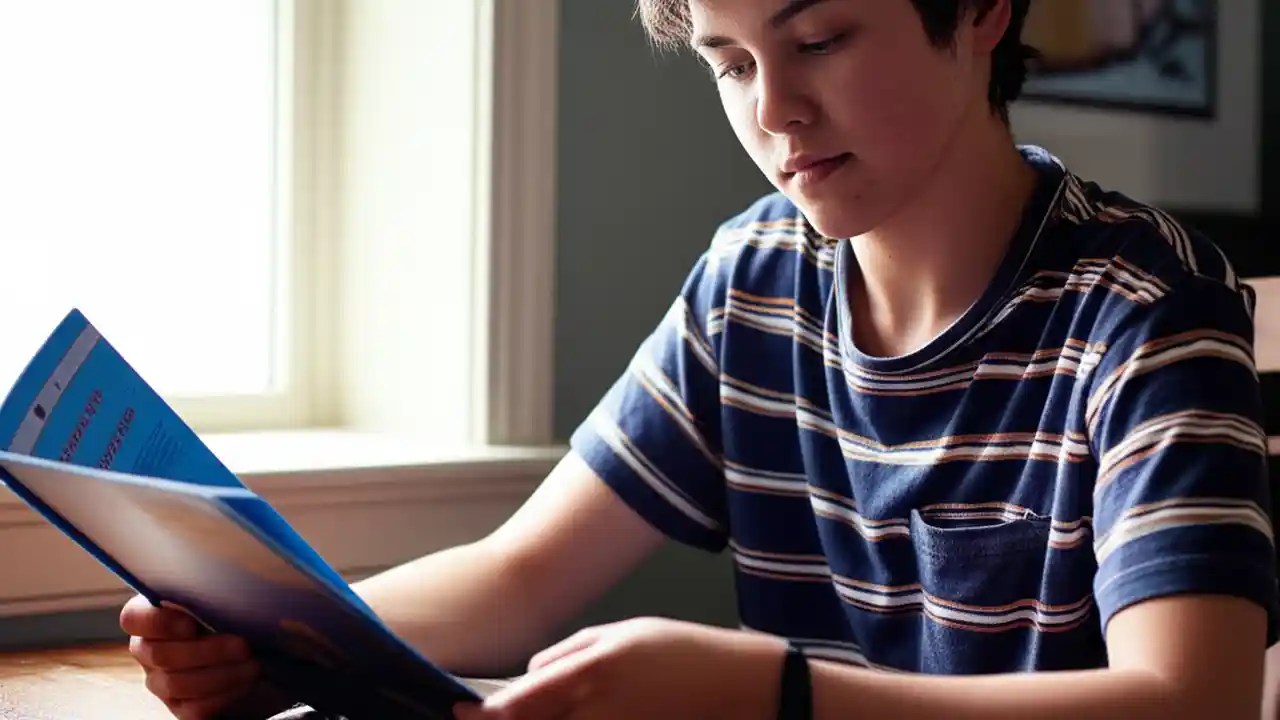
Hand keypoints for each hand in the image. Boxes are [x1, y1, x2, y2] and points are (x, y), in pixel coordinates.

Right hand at [120, 594, 261, 718]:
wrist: (248, 649)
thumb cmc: (229, 614)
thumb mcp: (219, 597)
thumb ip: (212, 592)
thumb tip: (230, 586)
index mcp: (151, 616)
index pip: (133, 618)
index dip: (159, 623)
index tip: (191, 624)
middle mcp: (148, 651)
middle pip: (159, 655)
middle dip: (207, 651)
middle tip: (242, 645)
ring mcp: (161, 682)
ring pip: (177, 684)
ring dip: (221, 674)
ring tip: (253, 664)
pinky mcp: (181, 708)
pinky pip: (195, 708)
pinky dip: (225, 694)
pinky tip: (247, 680)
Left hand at [452, 617, 784, 719]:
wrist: (738, 687)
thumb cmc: (679, 652)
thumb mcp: (617, 634)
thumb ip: (564, 657)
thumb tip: (524, 679)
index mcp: (587, 675)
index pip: (513, 708)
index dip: (478, 716)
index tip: (456, 711)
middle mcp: (593, 714)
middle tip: (476, 717)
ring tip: (522, 718)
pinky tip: (562, 719)